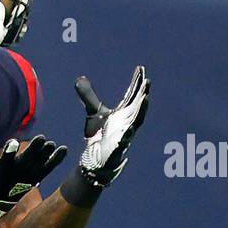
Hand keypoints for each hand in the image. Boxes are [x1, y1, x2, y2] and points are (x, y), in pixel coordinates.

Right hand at [0, 128, 66, 218]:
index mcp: (1, 167)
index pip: (6, 159)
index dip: (10, 151)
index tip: (14, 142)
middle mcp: (16, 173)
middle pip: (27, 161)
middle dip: (34, 150)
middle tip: (41, 138)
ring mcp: (27, 177)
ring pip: (39, 164)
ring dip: (46, 154)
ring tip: (51, 144)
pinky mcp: (36, 178)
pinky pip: (48, 168)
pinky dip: (56, 159)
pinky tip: (63, 148)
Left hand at [74, 66, 150, 187]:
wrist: (95, 158)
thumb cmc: (99, 135)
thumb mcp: (93, 112)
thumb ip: (88, 96)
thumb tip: (79, 79)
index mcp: (124, 114)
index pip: (132, 96)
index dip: (137, 83)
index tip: (140, 69)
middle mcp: (127, 123)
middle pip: (138, 107)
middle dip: (143, 94)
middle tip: (148, 81)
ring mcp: (123, 137)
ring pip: (136, 123)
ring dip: (141, 111)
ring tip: (146, 98)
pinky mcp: (116, 151)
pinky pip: (123, 144)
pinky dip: (126, 137)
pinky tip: (130, 129)